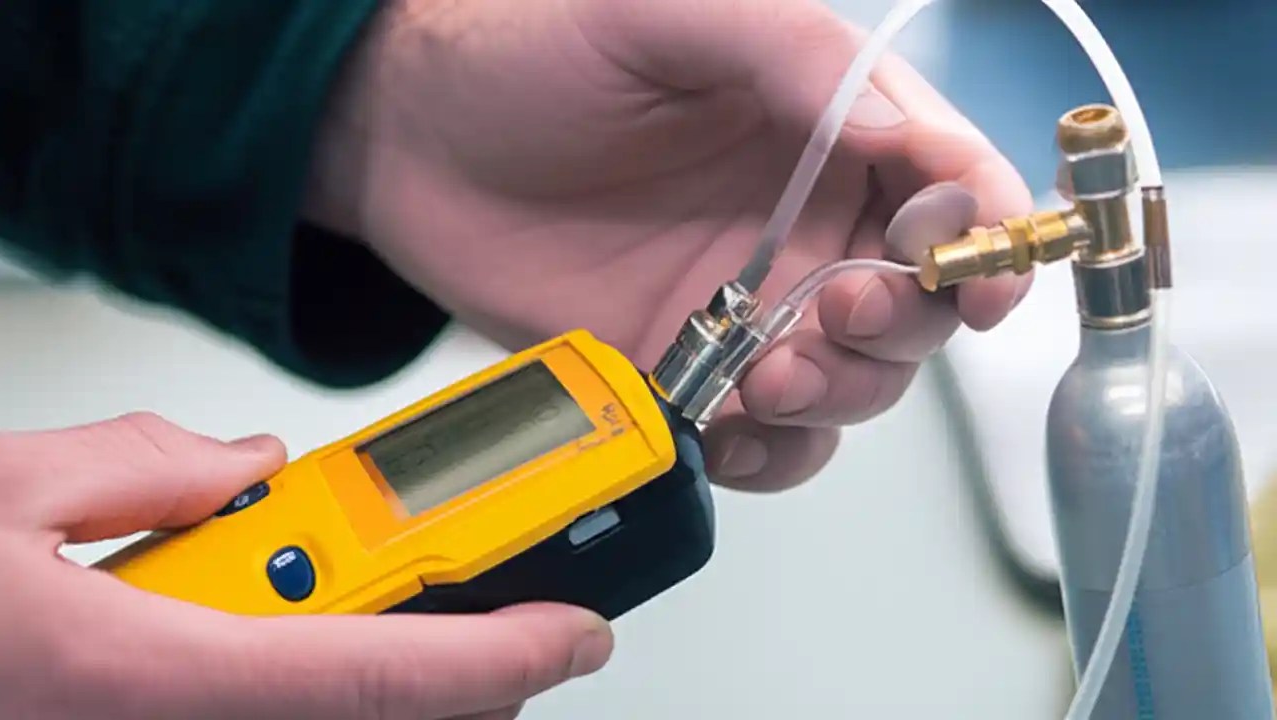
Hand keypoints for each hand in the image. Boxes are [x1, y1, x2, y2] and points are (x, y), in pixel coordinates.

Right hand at [0, 413, 610, 719]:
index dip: (504, 656)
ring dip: (389, 673)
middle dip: (461, 665)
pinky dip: (313, 677)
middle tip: (491, 596)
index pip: (381, 676)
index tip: (579, 631)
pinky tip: (294, 632)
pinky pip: (265, 715)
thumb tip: (238, 464)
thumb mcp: (4, 492)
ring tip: (387, 595)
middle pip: (381, 719)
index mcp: (147, 674)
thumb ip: (145, 464)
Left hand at [303, 0, 1033, 490]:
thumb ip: (803, 63)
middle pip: (920, 304)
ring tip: (770, 372)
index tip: (980, 268)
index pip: (948, 188)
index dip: (984, 233)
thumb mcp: (676, 15)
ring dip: (839, 393)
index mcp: (825, 131)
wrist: (412, 135)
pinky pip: (767, 438)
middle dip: (906, 323)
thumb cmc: (532, 48)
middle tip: (842, 310)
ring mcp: (747, 307)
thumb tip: (913, 135)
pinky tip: (736, 426)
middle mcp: (802, 225)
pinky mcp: (687, 370)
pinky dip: (773, 452)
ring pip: (854, 383)